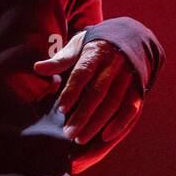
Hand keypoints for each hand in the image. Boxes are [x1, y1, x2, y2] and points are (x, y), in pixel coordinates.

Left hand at [33, 31, 143, 169]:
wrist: (130, 37)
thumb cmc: (95, 46)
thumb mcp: (78, 46)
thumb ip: (60, 60)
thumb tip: (37, 68)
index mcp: (95, 53)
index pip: (83, 73)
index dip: (72, 91)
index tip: (61, 109)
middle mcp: (113, 65)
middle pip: (98, 92)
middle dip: (83, 115)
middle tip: (68, 133)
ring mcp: (127, 77)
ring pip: (113, 103)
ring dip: (97, 123)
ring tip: (80, 139)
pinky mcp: (137, 87)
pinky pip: (131, 108)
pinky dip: (120, 123)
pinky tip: (106, 136)